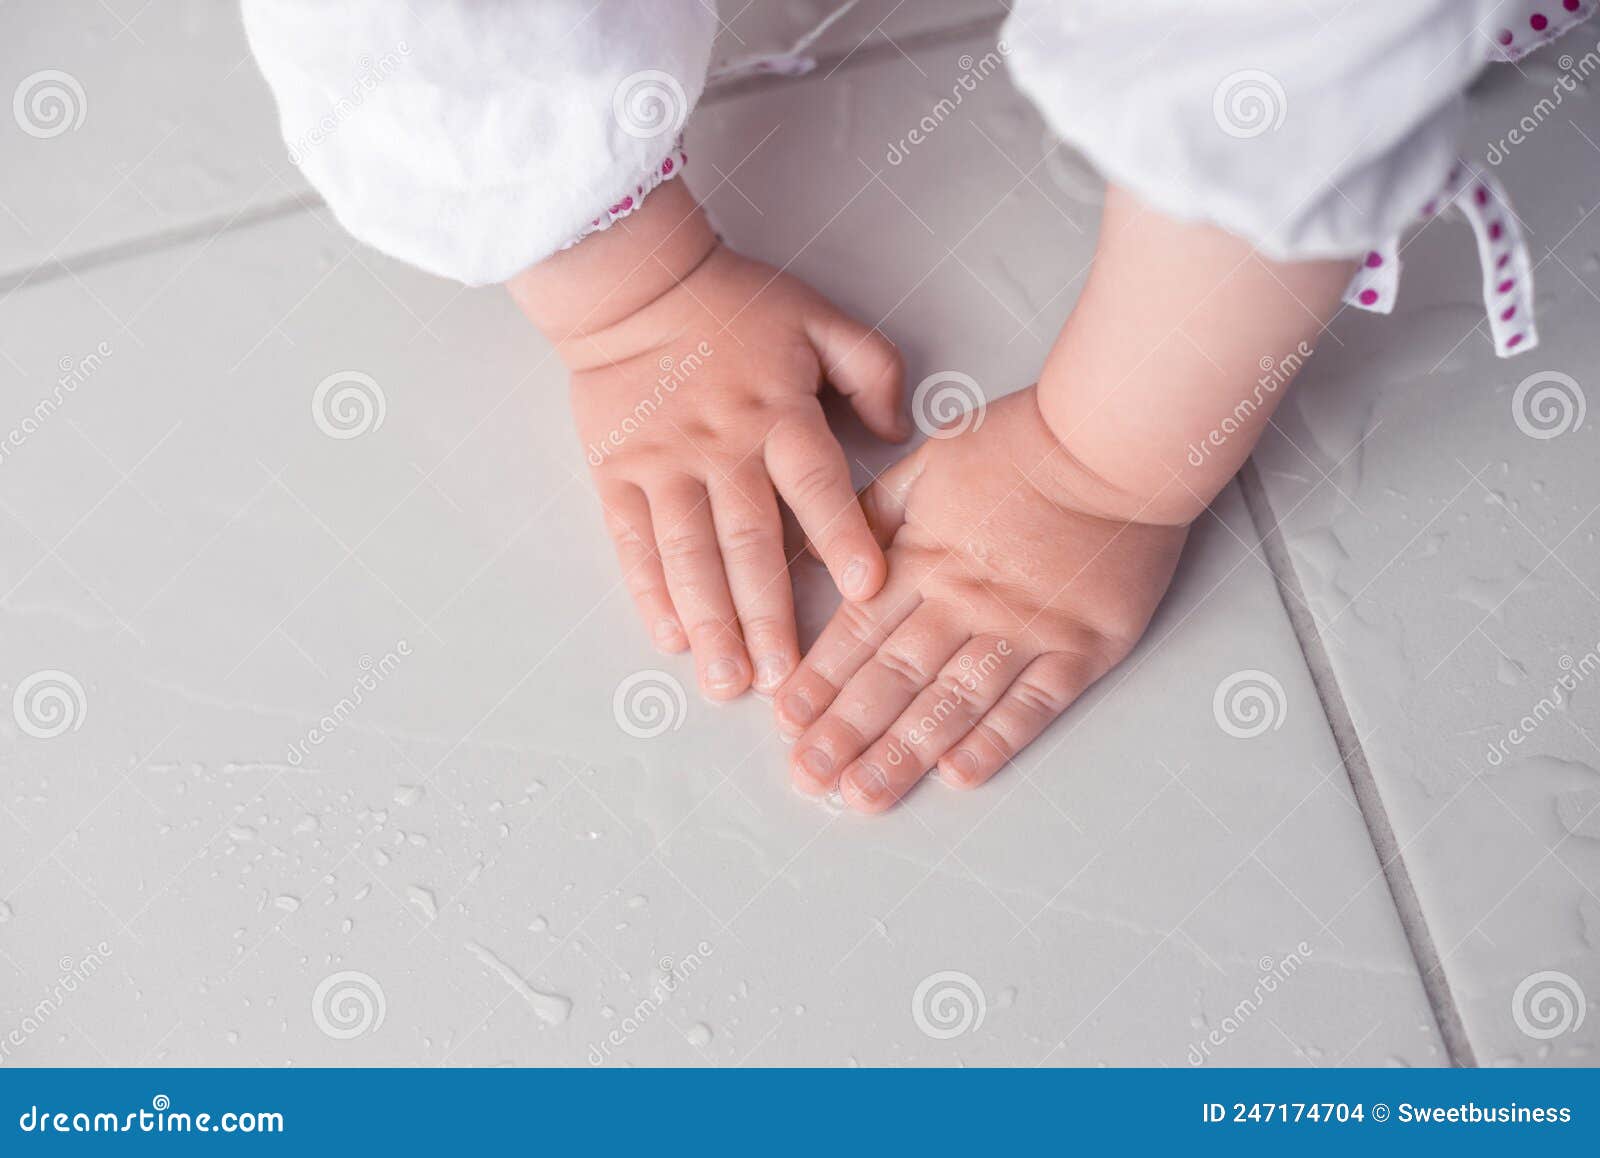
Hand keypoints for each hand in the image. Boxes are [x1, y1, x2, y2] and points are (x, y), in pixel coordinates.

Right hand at [557, 243, 906, 699]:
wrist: (636, 285)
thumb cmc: (735, 305)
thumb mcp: (819, 316)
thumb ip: (871, 367)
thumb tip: (896, 431)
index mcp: (779, 414)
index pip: (816, 484)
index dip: (842, 537)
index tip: (866, 591)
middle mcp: (723, 448)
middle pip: (749, 541)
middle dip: (768, 615)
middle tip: (783, 680)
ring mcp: (665, 465)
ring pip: (689, 554)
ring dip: (709, 622)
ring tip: (726, 681)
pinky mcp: (618, 474)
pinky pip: (634, 542)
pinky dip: (649, 592)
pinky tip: (670, 637)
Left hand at [775, 387, 1187, 811]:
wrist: (1115, 442)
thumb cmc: (1023, 444)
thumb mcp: (930, 461)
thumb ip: (875, 512)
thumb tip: (825, 554)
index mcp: (923, 556)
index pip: (858, 631)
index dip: (819, 679)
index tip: (784, 720)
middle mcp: (965, 601)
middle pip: (894, 677)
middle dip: (844, 732)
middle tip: (808, 777)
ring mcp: (1025, 629)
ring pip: (952, 703)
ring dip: (904, 754)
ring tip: (864, 796)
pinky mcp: (1081, 648)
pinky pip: (1031, 706)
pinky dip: (994, 742)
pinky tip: (957, 777)